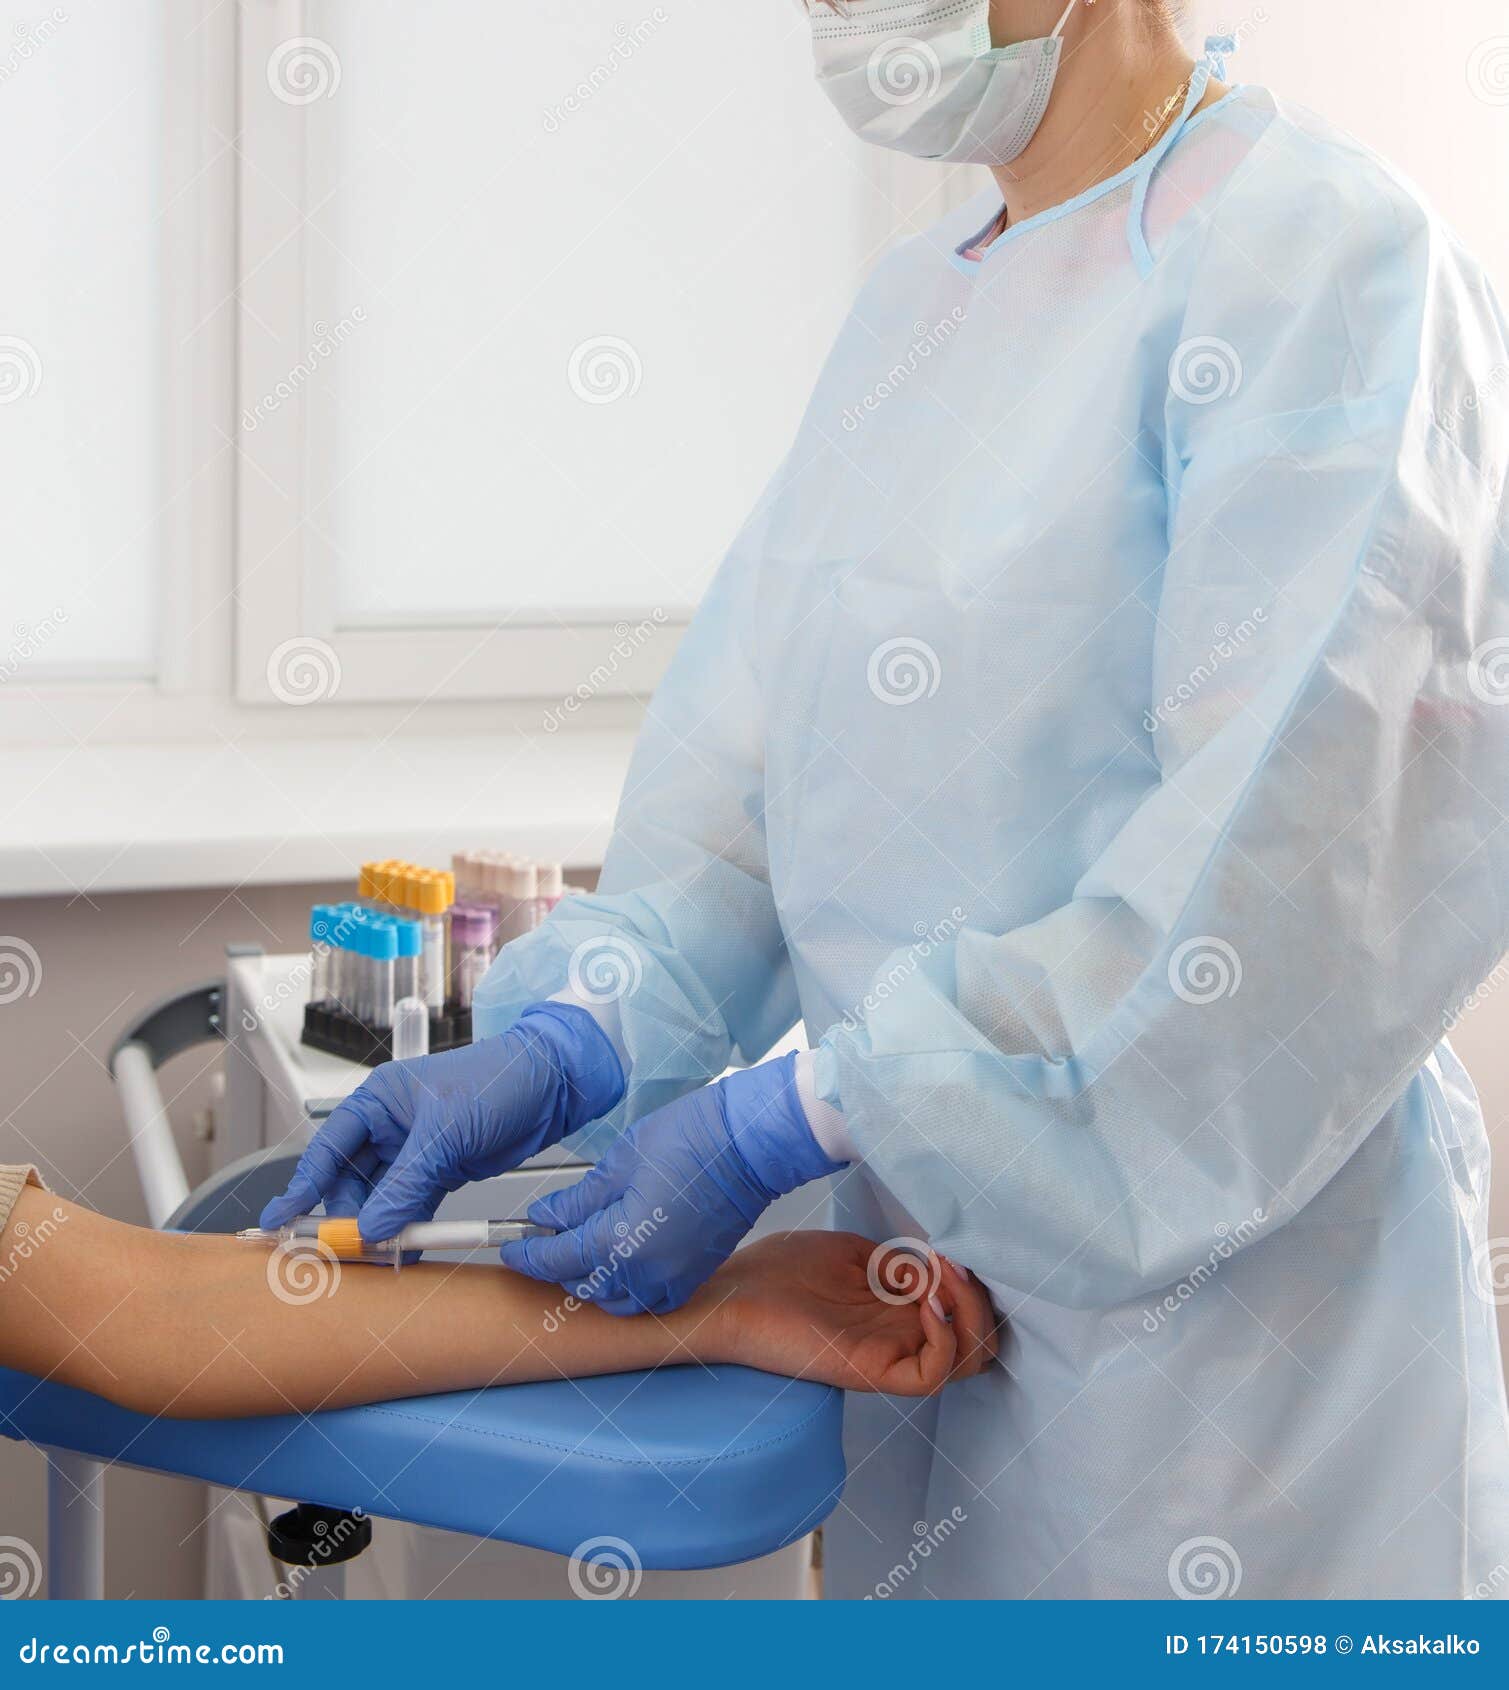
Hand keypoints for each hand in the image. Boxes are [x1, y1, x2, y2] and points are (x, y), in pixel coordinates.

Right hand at [259, 1002, 622, 1241]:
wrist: (553, 1086)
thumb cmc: (497, 1082)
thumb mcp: (446, 1132)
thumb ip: (406, 1183)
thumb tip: (371, 1229)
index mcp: (379, 1101)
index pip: (328, 1148)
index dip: (303, 1185)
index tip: (281, 1219)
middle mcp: (390, 1126)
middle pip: (351, 1181)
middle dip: (348, 1217)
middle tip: (348, 1252)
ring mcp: (415, 1152)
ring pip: (381, 1199)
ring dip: (379, 1229)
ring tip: (380, 1258)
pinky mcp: (441, 1171)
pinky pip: (412, 1206)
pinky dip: (409, 1229)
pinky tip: (406, 1252)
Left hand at [500, 1053, 842, 1313]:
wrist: (751, 1144)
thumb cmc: (694, 1140)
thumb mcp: (621, 1161)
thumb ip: (580, 1198)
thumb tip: (549, 1216)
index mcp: (620, 1241)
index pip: (557, 1258)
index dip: (527, 1252)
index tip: (511, 1243)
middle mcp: (645, 1272)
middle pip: (583, 1285)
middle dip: (558, 1264)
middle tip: (546, 1235)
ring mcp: (673, 1278)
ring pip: (616, 1301)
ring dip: (592, 1281)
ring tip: (583, 1247)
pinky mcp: (694, 1275)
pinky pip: (650, 1300)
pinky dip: (628, 1289)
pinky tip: (621, 1261)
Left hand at [692, 1232, 998, 1395]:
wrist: (730, 1293)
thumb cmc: (777, 1272)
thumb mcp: (849, 1254)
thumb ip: (894, 1263)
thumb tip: (932, 1262)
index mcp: (895, 1314)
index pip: (963, 1317)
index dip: (970, 1283)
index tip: (950, 1248)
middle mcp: (901, 1340)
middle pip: (978, 1344)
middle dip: (980, 1300)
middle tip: (952, 1265)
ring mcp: (889, 1357)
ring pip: (967, 1362)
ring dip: (968, 1313)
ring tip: (940, 1279)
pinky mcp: (870, 1373)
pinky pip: (932, 1374)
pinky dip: (945, 1336)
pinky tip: (924, 1301)